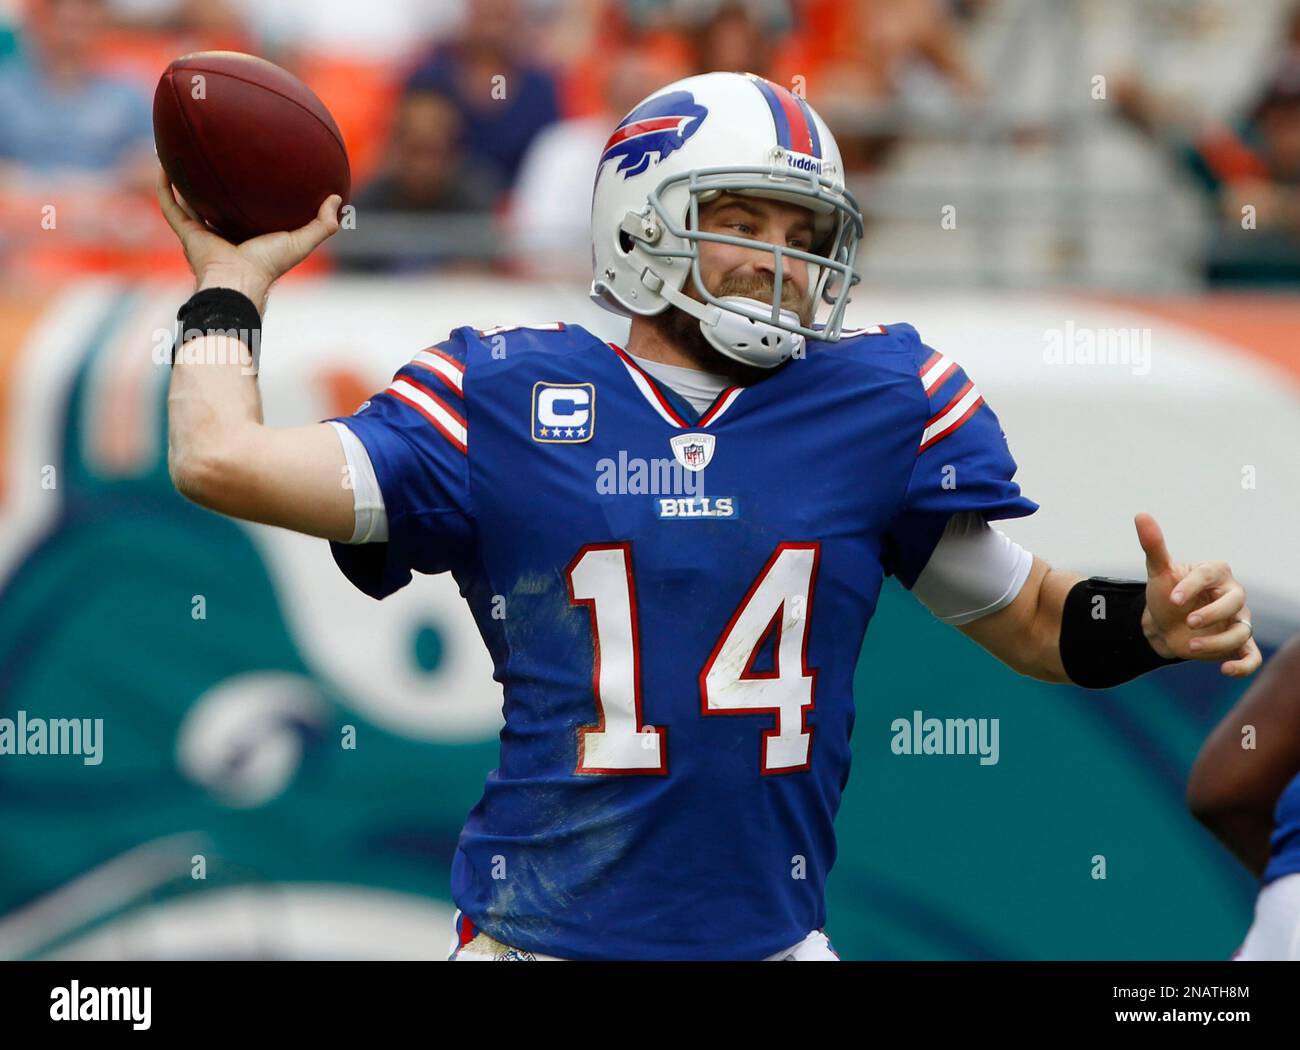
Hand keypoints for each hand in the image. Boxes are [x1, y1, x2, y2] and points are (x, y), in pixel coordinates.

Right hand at [156, 166, 341, 311]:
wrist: (238, 281)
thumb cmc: (269, 265)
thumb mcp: (302, 241)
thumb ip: (323, 224)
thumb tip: (339, 198)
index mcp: (248, 237)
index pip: (247, 214)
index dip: (249, 196)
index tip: (252, 173)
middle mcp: (223, 234)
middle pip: (215, 207)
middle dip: (213, 187)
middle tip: (214, 158)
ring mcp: (202, 234)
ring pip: (188, 203)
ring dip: (182, 182)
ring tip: (180, 155)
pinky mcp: (186, 234)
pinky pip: (170, 206)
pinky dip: (165, 187)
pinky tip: (165, 163)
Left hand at [1135, 511, 1260, 676]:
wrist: (1163, 625)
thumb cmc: (1165, 594)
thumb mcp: (1158, 572)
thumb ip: (1153, 545)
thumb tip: (1141, 515)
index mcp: (1216, 574)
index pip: (1211, 575)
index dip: (1192, 587)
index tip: (1172, 599)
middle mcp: (1233, 596)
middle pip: (1235, 602)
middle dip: (1212, 614)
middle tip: (1187, 621)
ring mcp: (1237, 621)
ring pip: (1240, 632)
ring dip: (1217, 642)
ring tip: (1189, 646)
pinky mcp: (1236, 645)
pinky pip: (1250, 657)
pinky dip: (1243, 666)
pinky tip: (1225, 670)